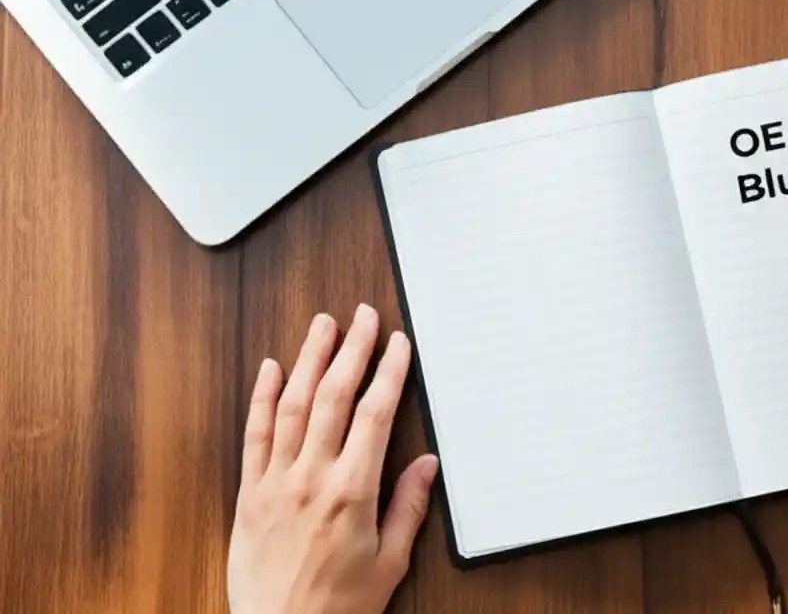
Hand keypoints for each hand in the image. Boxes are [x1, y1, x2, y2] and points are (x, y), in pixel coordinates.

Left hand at [228, 304, 436, 613]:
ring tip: (322, 325)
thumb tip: (426, 463)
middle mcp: (312, 478)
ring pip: (292, 405)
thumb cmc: (338, 607)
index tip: (398, 343)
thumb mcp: (389, 563)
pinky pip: (254, 435)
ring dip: (308, 359)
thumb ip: (408, 508)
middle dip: (352, 350)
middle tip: (363, 315)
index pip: (374, 415)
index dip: (388, 373)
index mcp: (353, 492)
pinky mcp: (248, 494)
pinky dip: (262, 398)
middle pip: (333, 397)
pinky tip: (270, 368)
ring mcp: (275, 482)